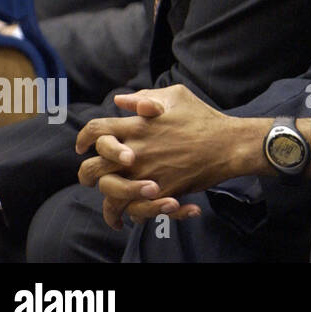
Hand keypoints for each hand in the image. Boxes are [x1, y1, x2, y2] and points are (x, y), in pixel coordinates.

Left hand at [76, 85, 238, 227]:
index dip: (83, 138)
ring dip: (105, 196)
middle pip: (92, 167)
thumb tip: (121, 101)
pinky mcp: (160, 192)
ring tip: (110, 201)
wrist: (229, 145)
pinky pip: (131, 209)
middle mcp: (136, 150)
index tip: (81, 146)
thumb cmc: (204, 118)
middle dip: (86, 173)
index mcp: (137, 126)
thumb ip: (146, 97)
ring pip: (107, 192)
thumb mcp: (177, 96)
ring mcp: (146, 173)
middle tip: (91, 176)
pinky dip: (126, 214)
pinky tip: (127, 215)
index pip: (95, 131)